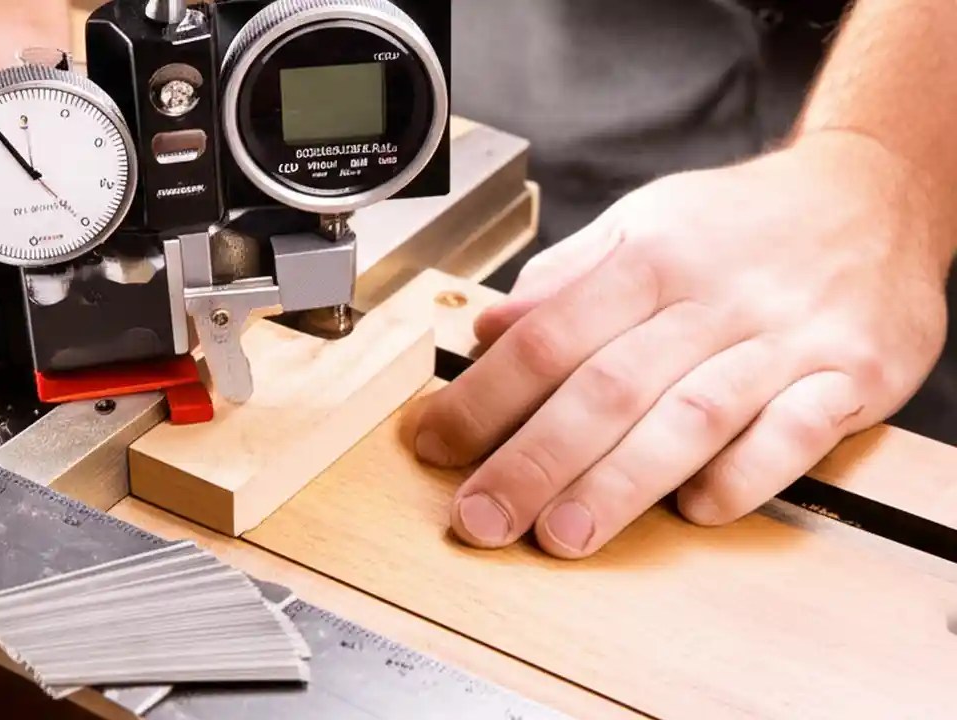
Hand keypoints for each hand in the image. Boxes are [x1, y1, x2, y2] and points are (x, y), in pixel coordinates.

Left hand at [408, 131, 953, 557]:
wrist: (878, 189)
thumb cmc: (745, 221)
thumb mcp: (645, 221)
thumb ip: (565, 280)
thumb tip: (488, 328)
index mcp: (649, 259)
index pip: (548, 336)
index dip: (483, 397)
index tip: (435, 444)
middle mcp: (711, 299)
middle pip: (607, 387)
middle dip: (534, 460)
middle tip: (482, 517)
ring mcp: (784, 338)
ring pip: (690, 416)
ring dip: (621, 483)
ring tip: (563, 535)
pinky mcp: (850, 373)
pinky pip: (793, 433)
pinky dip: (744, 474)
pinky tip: (696, 509)